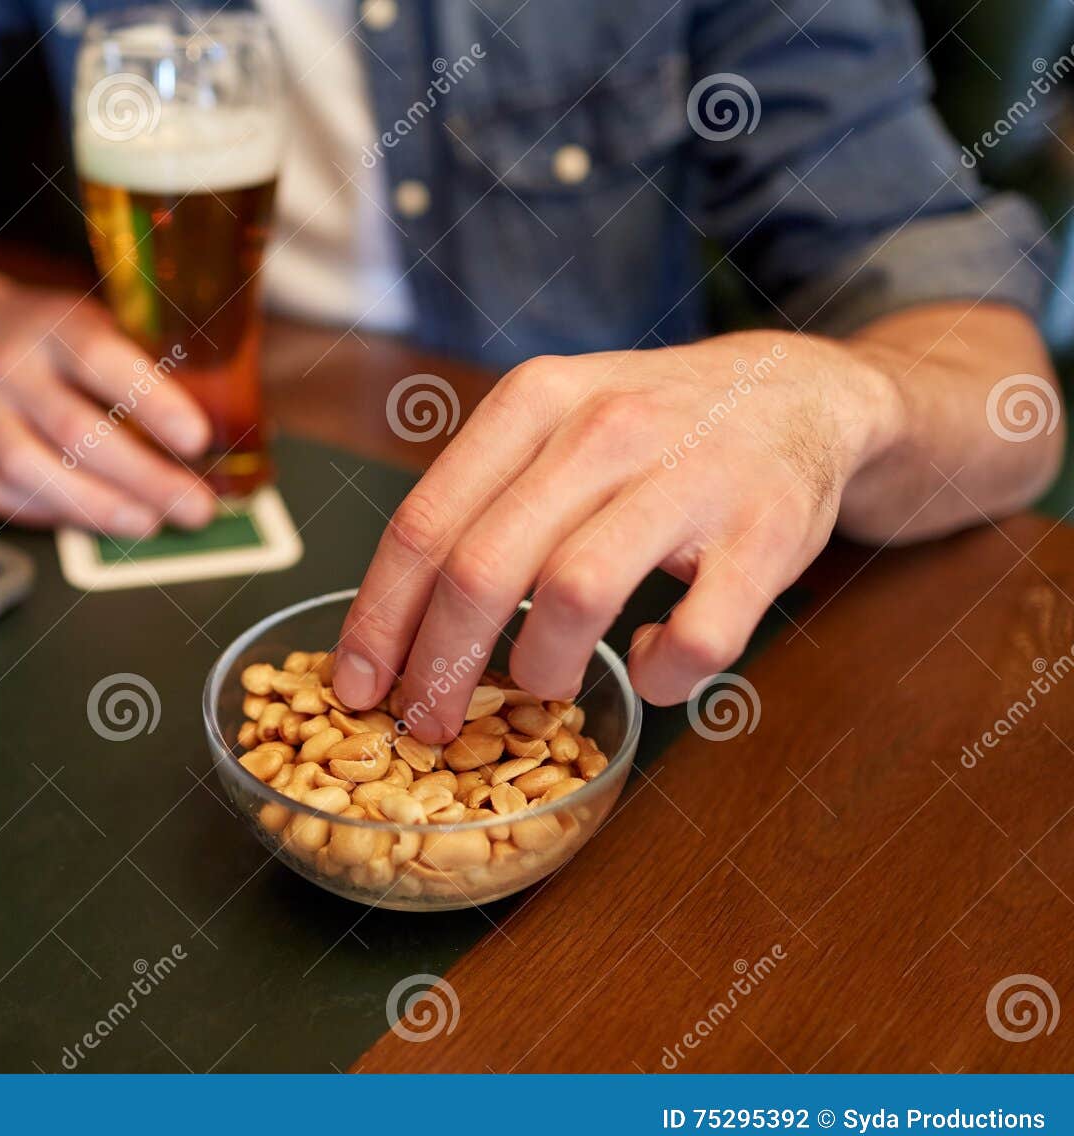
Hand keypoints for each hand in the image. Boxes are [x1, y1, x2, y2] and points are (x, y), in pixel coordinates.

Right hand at [0, 272, 218, 535]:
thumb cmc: (54, 335)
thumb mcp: (99, 318)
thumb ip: (148, 356)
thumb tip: (224, 416)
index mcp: (55, 325)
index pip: (102, 359)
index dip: (151, 401)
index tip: (197, 439)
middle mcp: (11, 368)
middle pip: (74, 430)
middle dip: (143, 477)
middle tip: (196, 507)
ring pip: (32, 470)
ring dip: (97, 506)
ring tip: (150, 523)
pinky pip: (2, 495)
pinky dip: (51, 515)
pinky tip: (94, 522)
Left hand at [332, 331, 902, 737]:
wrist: (799, 392)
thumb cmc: (651, 430)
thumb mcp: (554, 425)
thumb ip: (481, 500)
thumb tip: (393, 622)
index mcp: (534, 402)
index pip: (425, 523)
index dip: (379, 617)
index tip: (358, 685)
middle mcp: (604, 428)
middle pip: (481, 569)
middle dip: (439, 667)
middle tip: (429, 721)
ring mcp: (690, 477)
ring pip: (574, 597)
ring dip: (542, 669)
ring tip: (545, 684)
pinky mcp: (767, 535)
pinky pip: (695, 638)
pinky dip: (661, 674)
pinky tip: (652, 658)